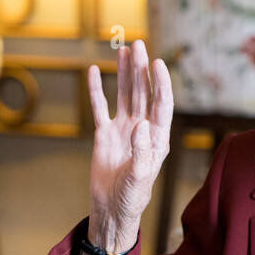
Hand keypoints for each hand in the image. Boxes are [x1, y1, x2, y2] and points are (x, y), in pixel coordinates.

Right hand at [86, 39, 173, 252]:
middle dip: (141, 69)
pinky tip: (93, 71)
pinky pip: (100, 107)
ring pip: (124, 94)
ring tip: (124, 50)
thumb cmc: (132, 196)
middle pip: (143, 92)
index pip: (162, 104)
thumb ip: (142, 151)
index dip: (161, 84)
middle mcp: (142, 128)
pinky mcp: (104, 134)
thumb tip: (141, 125)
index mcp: (157, 137)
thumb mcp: (140, 177)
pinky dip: (95, 90)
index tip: (157, 64)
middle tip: (138, 45)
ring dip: (124, 73)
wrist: (112, 208)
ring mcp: (122, 129)